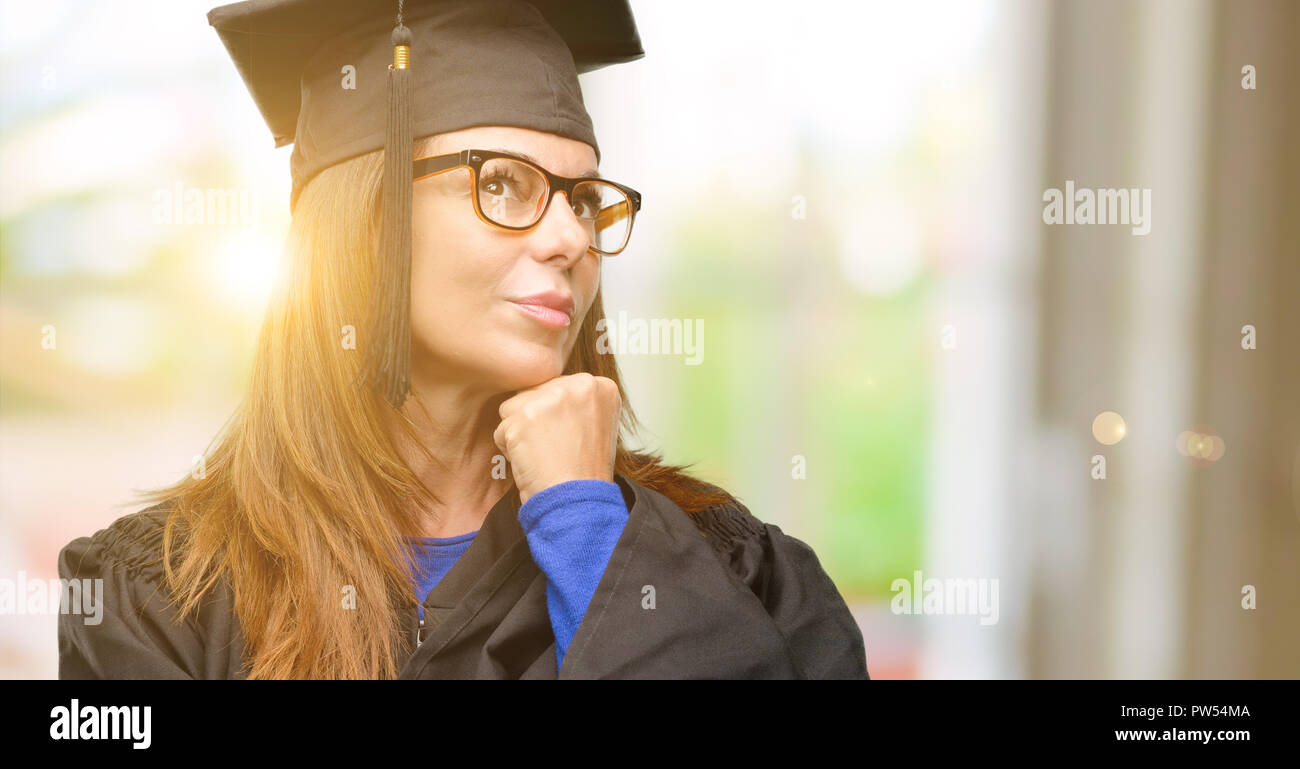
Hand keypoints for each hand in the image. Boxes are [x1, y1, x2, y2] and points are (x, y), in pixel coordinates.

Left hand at [493, 373, 620, 504]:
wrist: (579, 502)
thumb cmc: (585, 473)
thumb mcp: (596, 426)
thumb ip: (574, 404)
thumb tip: (543, 395)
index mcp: (601, 387)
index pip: (557, 387)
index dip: (557, 417)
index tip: (570, 438)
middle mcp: (579, 385)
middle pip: (534, 393)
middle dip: (536, 421)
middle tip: (555, 449)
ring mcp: (551, 398)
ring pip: (514, 408)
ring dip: (521, 433)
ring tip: (544, 455)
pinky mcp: (525, 416)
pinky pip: (502, 429)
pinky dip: (510, 450)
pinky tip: (533, 463)